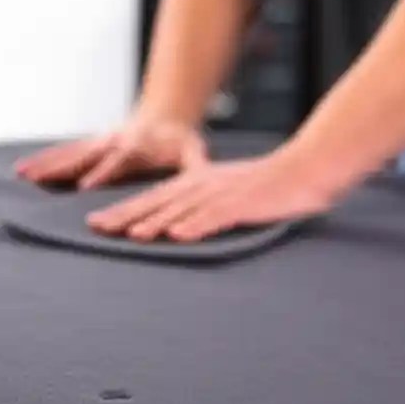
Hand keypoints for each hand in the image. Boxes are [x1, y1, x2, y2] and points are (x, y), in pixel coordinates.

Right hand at [14, 117, 207, 189]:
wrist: (166, 115)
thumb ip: (196, 168)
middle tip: (40, 182)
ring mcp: (99, 142)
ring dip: (46, 164)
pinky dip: (44, 160)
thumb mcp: (194, 153)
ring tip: (22, 176)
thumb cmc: (181, 143)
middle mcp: (114, 142)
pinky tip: (22, 171)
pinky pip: (64, 152)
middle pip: (86, 156)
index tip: (87, 186)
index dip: (103, 172)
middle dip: (64, 169)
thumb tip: (205, 183)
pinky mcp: (90, 144)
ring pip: (69, 153)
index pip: (119, 161)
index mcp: (138, 146)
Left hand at [86, 148, 345, 242]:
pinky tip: (178, 236)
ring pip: (182, 209)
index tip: (96, 223)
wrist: (309, 167)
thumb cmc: (271, 186)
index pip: (152, 197)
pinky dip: (197, 226)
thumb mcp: (229, 194)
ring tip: (131, 236)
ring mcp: (224, 193)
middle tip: (96, 228)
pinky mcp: (245, 203)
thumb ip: (203, 207)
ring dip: (155, 222)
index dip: (123, 210)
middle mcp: (204, 185)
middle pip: (158, 202)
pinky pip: (217, 216)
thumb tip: (177, 227)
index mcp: (198, 182)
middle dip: (126, 216)